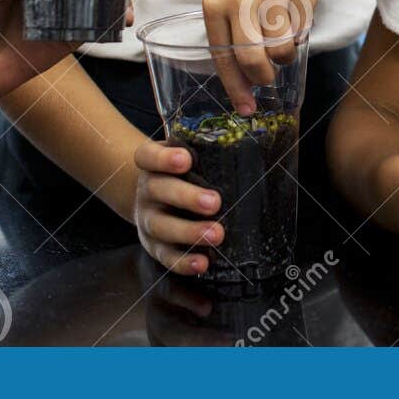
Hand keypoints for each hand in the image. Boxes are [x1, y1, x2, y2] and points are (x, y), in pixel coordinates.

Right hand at [133, 141, 221, 275]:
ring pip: (162, 227)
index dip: (164, 159)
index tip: (186, 159)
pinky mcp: (153, 245)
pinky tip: (203, 265)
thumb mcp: (183, 156)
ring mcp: (147, 219)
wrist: (149, 198)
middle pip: (159, 191)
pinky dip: (184, 263)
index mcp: (152, 164)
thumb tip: (252, 133)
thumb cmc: (180, 174)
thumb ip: (206, 150)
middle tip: (214, 202)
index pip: (148, 157)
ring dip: (189, 233)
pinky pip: (165, 256)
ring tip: (216, 235)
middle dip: (186, 197)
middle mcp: (147, 190)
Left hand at [201, 0, 326, 112]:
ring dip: (283, 55)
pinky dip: (298, 33)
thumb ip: (228, 22)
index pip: (223, 56)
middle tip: (266, 79)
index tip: (246, 108)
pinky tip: (292, 14)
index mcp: (215, 1)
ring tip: (281, 39)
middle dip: (262, 78)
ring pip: (282, 50)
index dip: (236, 88)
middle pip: (254, 60)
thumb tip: (240, 70)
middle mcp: (243, 0)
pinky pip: (301, 31)